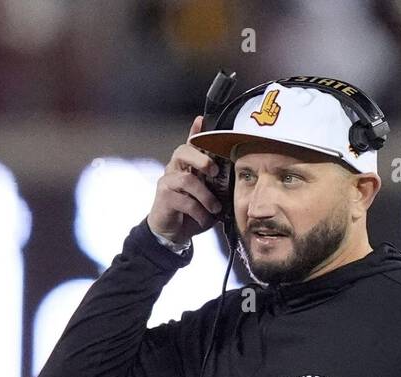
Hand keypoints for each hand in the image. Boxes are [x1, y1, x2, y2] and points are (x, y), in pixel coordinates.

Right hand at [147, 116, 224, 244]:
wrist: (173, 232)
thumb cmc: (192, 212)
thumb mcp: (209, 197)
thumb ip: (218, 186)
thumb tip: (236, 179)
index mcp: (188, 166)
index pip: (191, 144)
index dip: (195, 131)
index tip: (202, 120)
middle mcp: (175, 169)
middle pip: (183, 152)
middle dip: (201, 159)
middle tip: (214, 171)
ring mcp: (168, 182)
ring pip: (187, 180)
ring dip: (206, 196)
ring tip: (215, 208)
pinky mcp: (164, 197)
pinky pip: (184, 201)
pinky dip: (198, 211)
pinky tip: (204, 218)